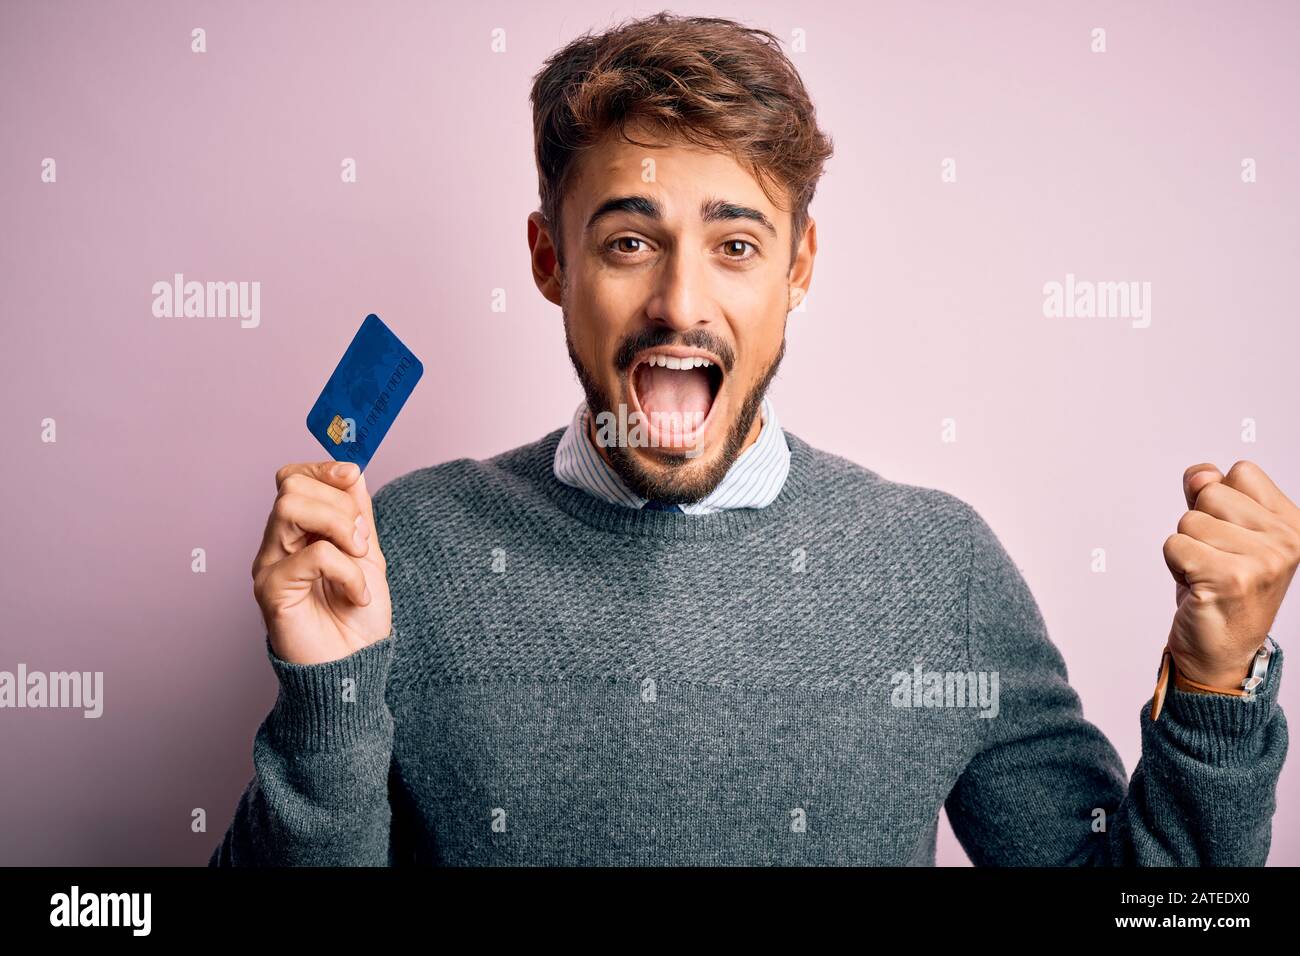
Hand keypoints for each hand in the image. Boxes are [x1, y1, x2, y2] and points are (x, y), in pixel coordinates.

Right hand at [251, 461, 390, 664]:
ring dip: (339, 526)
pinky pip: (313, 556)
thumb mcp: (367, 555)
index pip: (292, 478)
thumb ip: (357, 514)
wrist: (354, 667)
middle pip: (291, 486)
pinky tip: (356, 595)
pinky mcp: (271, 590)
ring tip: (359, 559)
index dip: (322, 468)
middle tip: (361, 540)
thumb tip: (352, 470)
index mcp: (298, 532)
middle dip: (338, 503)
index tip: (352, 475)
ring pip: (291, 508)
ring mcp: (269, 566)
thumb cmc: (357, 618)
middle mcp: (276, 545)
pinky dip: (347, 571)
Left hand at [1162, 460, 1299, 687]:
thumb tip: (1200, 473)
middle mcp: (1285, 541)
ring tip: (1206, 575)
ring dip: (1185, 548)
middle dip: (1198, 525)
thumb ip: (1211, 494)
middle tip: (1213, 560)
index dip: (1218, 498)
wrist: (1220, 652)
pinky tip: (1197, 587)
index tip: (1227, 535)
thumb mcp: (1220, 531)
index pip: (1241, 471)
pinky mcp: (1230, 578)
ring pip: (1188, 520)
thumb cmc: (1220, 588)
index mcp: (1291, 524)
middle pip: (1210, 492)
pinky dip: (1174, 565)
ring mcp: (1262, 560)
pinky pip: (1174, 545)